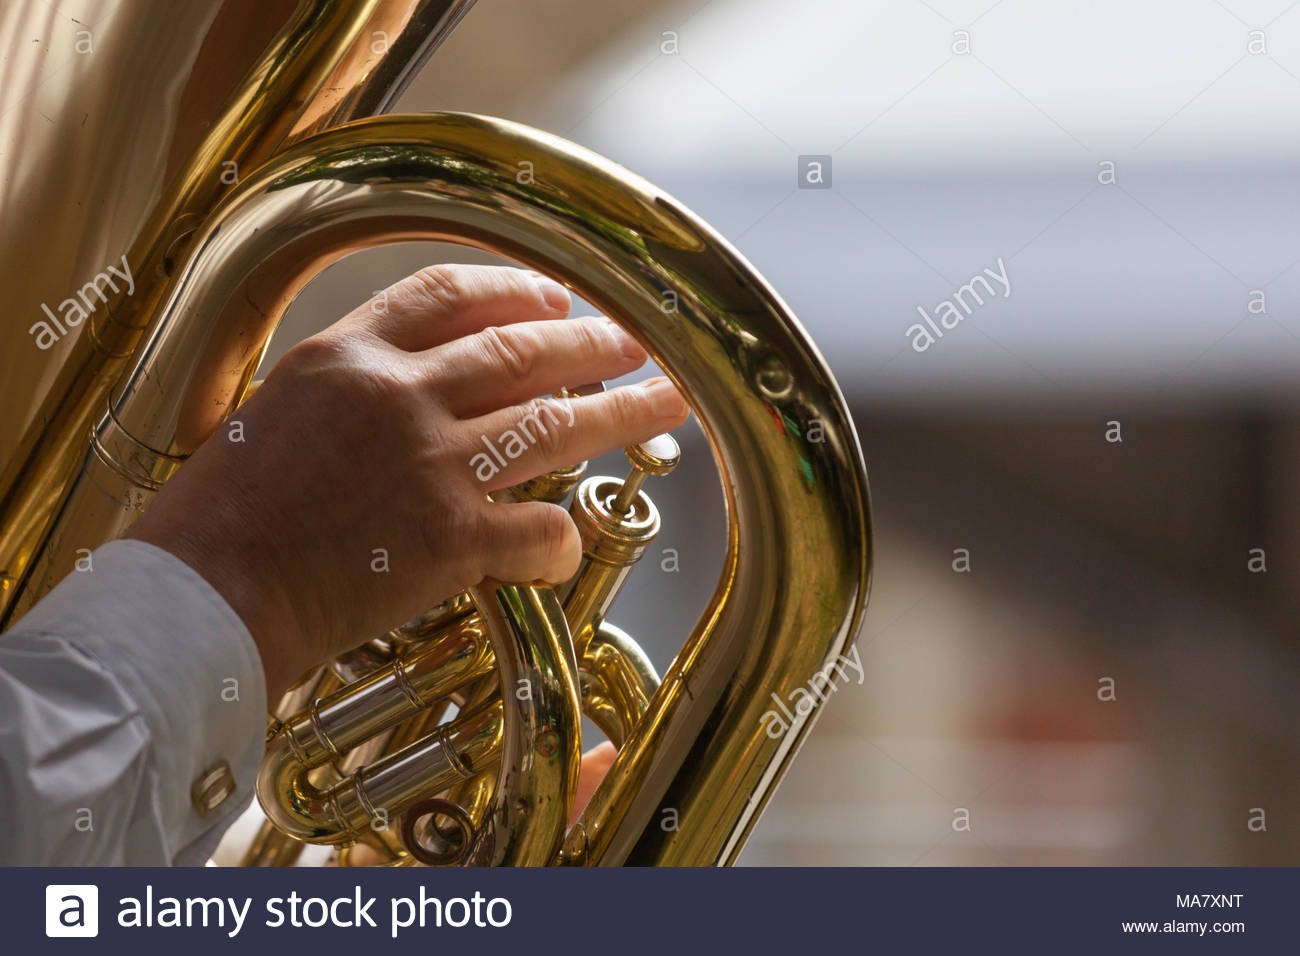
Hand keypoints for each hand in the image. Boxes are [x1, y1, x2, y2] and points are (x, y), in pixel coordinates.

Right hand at [127, 264, 688, 697]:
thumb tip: (411, 387)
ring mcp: (430, 465)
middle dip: (593, 341)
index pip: (448, 295)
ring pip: (554, 422)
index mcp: (346, 355)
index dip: (516, 291)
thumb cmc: (220, 517)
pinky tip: (569, 540)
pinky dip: (563, 535)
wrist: (204, 596)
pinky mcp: (450, 538)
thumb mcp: (273, 413)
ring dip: (623, 410)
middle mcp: (398, 396)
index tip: (556, 297)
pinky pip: (539, 525)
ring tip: (667, 398)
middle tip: (636, 341)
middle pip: (521, 349)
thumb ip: (348, 388)